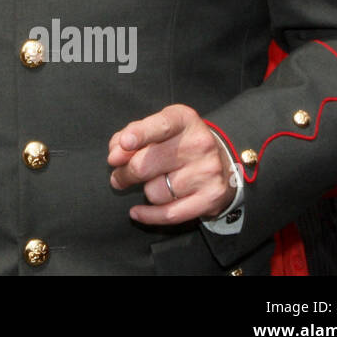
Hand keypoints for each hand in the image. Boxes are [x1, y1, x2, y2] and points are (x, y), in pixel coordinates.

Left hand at [108, 104, 236, 224]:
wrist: (221, 162)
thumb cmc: (178, 143)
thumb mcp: (156, 128)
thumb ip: (130, 136)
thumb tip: (115, 157)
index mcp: (184, 120)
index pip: (160, 126)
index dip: (140, 134)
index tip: (125, 143)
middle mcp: (199, 144)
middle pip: (145, 165)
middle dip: (125, 174)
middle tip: (119, 176)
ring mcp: (207, 172)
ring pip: (154, 192)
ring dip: (146, 190)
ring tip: (154, 182)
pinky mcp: (211, 198)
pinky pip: (170, 214)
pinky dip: (149, 215)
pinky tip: (137, 212)